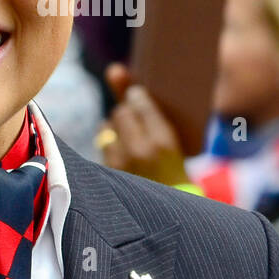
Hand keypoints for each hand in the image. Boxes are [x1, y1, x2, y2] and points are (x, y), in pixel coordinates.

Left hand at [96, 63, 189, 185]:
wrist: (168, 206)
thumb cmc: (175, 168)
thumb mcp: (171, 139)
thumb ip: (146, 108)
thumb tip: (115, 72)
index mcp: (162, 141)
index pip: (138, 103)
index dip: (135, 95)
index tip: (136, 94)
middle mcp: (140, 151)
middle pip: (120, 112)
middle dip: (127, 111)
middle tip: (137, 118)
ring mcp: (121, 164)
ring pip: (107, 127)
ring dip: (116, 128)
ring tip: (131, 138)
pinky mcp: (109, 172)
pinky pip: (103, 144)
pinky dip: (111, 142)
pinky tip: (123, 151)